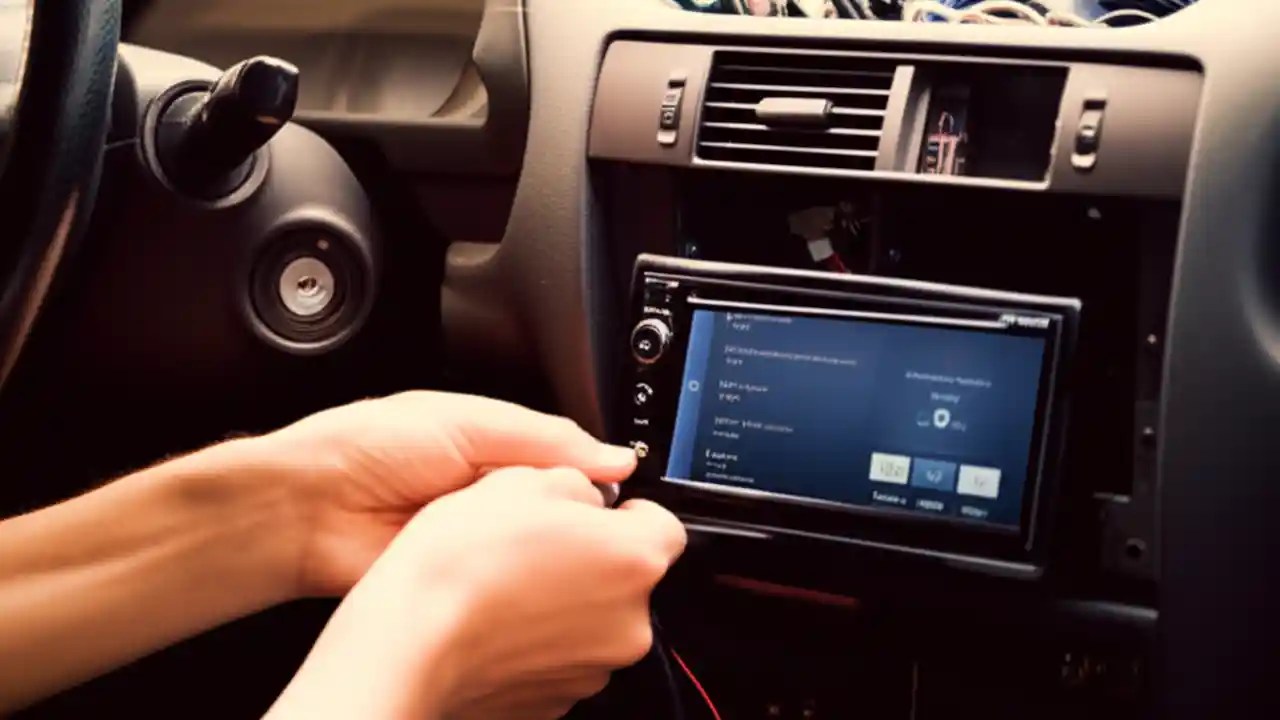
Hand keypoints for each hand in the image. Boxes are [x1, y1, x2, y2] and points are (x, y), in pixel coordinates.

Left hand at [251, 391, 637, 596]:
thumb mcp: (467, 421)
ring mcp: (478, 538)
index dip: (596, 473)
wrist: (308, 510)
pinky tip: (517, 568)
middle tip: (582, 514)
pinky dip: (516, 577)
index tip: (623, 487)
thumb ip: (542, 437)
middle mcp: (490, 492)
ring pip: (539, 547)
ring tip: (538, 535)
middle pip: (558, 506)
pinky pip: (508, 581)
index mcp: (495, 445)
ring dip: (542, 544)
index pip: (567, 461)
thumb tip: (612, 457)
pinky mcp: (465, 578)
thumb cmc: (367, 448)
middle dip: (571, 511)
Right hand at [266, 466, 686, 719]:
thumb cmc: (461, 561)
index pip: (664, 523)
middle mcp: (628, 623)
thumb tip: (588, 493)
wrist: (410, 641)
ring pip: (592, 620)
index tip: (598, 508)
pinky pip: (559, 657)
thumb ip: (578, 481)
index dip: (627, 510)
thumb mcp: (524, 477)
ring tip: (506, 581)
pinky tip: (496, 619)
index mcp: (635, 559)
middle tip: (538, 541)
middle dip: (591, 558)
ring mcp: (592, 669)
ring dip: (564, 600)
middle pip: (627, 578)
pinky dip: (537, 639)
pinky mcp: (555, 700)